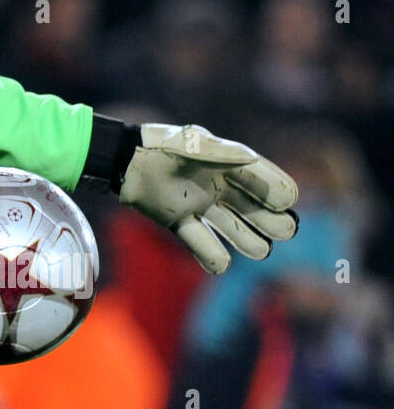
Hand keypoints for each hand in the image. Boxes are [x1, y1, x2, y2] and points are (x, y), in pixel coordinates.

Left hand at [119, 123, 298, 273]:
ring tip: (259, 249)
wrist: (124, 161)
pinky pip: (202, 244)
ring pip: (235, 231)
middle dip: (274, 223)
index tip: (283, 202)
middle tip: (282, 231)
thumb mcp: (193, 144)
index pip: (266, 182)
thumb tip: (252, 158)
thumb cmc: (162, 147)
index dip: (278, 192)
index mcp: (229, 165)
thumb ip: (221, 152)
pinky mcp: (179, 221)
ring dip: (250, 242)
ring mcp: (201, 206)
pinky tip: (219, 263)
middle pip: (258, 212)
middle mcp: (220, 187)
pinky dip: (212, 256)